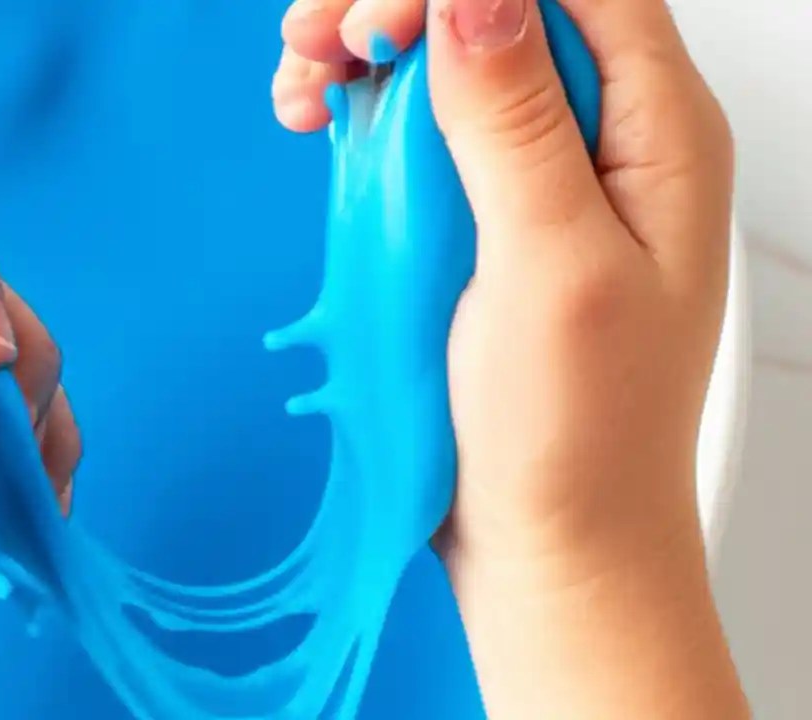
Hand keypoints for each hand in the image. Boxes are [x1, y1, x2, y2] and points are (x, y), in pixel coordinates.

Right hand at [275, 1, 745, 717]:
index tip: (382, 25)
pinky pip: (422, 121)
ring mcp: (541, 172)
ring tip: (304, 83)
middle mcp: (606, 136)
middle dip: (398, 5)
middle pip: (499, 3)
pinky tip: (321, 120)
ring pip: (451, 52)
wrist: (550, 536)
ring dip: (366, 47)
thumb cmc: (577, 432)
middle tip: (324, 45)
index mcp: (657, 131)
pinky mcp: (483, 212)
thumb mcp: (552, 270)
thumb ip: (517, 126)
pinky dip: (363, 107)